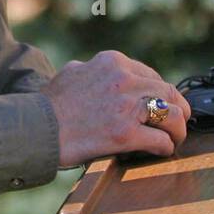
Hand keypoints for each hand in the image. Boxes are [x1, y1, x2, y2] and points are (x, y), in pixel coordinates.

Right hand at [43, 49, 190, 167]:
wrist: (35, 128)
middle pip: (169, 92)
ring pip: (173, 114)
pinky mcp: (126, 133)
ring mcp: (126, 106)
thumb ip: (91, 69)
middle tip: (175, 124)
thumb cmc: (49, 105)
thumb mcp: (71, 73)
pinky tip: (158, 151)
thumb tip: (95, 70)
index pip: (151, 75)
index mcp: (111, 62)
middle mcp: (123, 79)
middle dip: (178, 110)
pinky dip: (164, 147)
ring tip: (172, 139)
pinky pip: (162, 140)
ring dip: (177, 130)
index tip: (158, 106)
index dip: (159, 94)